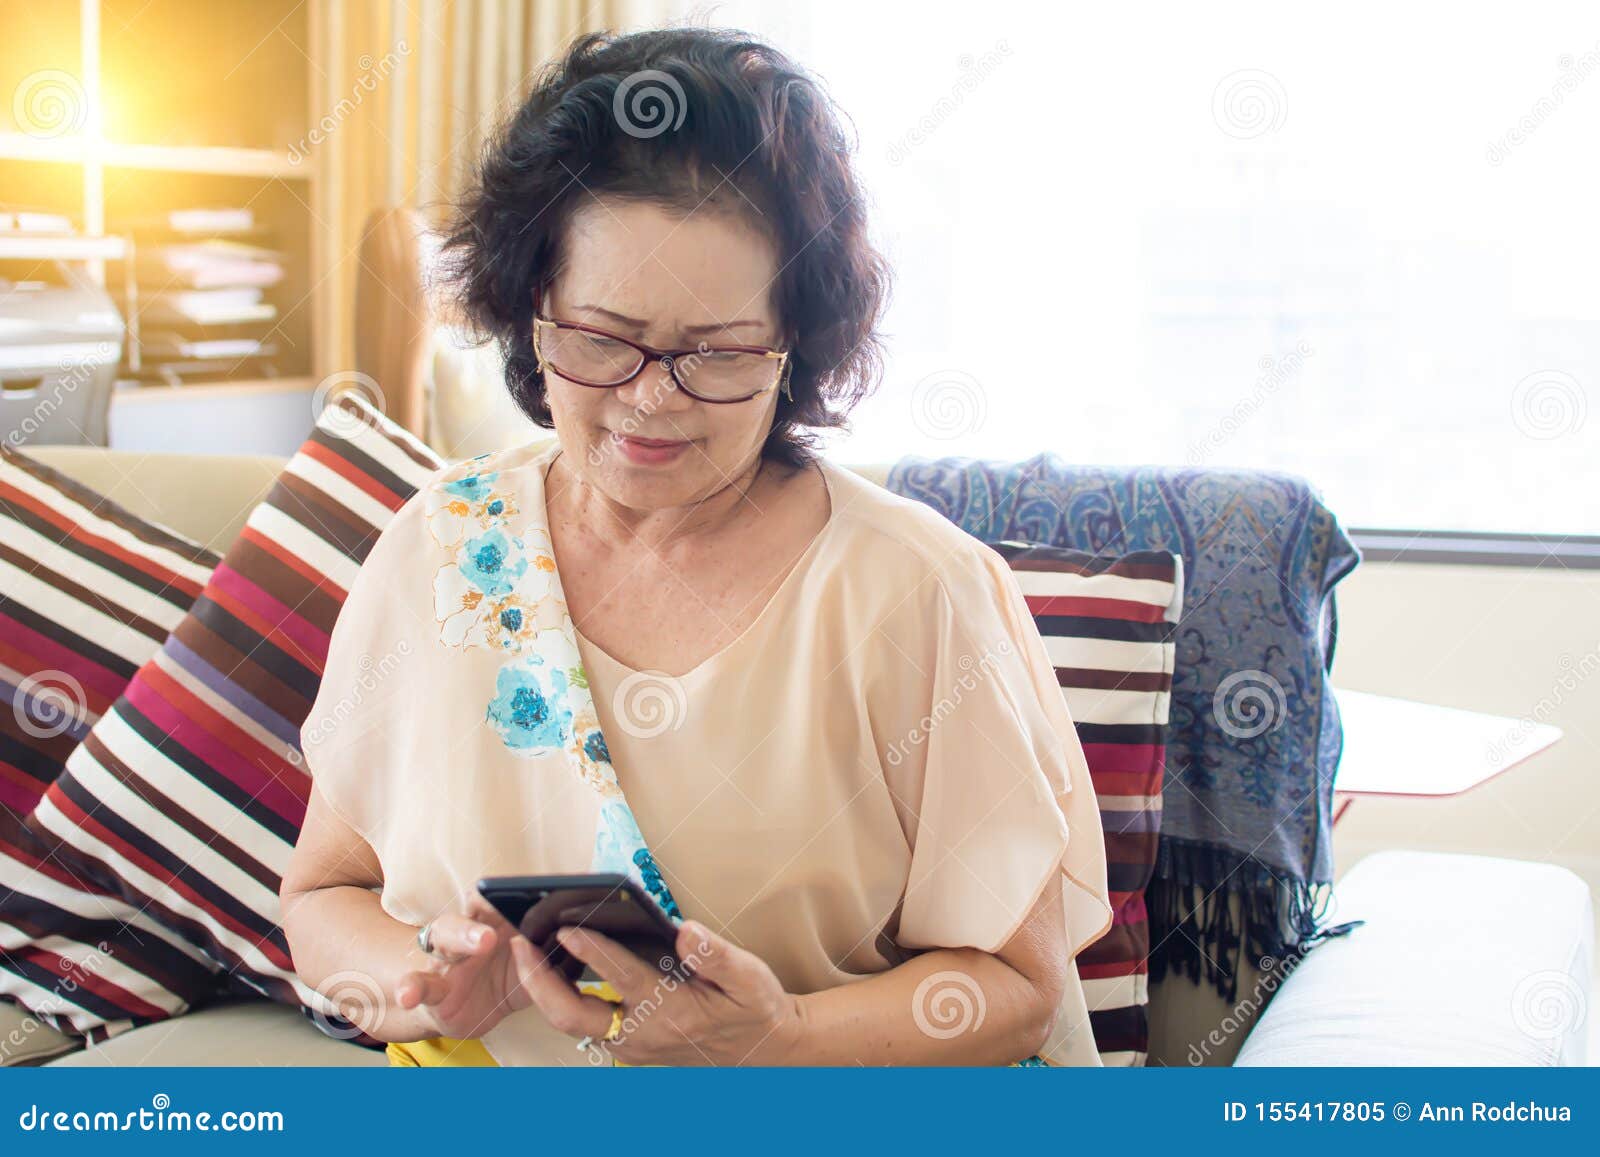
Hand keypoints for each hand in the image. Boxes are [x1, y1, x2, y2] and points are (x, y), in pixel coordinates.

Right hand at [393, 893, 548, 1040]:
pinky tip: (407, 995)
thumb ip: (553, 950)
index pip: (503, 897)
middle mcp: (470, 930)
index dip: (519, 891)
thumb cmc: (505, 976)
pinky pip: (419, 983)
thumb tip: (594, 936)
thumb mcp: (533, 965)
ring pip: (446, 935)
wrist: (469, 1008)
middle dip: (498, 905)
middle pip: (476, 908)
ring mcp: (448, 956)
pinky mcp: (432, 987)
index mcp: (497, 920)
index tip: (540, 887)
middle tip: (519, 913)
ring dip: (464, 936)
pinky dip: (411, 987)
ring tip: (482, 941)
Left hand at [522, 918, 802, 1065]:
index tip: (567, 928)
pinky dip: (559, 997)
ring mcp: (630, 1043)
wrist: (761, 1051)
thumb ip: (716, 956)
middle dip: (539, 980)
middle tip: (519, 942)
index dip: (592, 952)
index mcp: (670, 1012)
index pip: (621, 978)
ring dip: (543, 989)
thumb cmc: (753, 1009)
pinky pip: (581, 1023)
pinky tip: (552, 968)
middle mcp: (642, 1033)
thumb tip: (685, 930)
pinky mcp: (627, 1043)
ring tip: (526, 949)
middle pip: (572, 1015)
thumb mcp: (750, 979)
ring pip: (570, 1022)